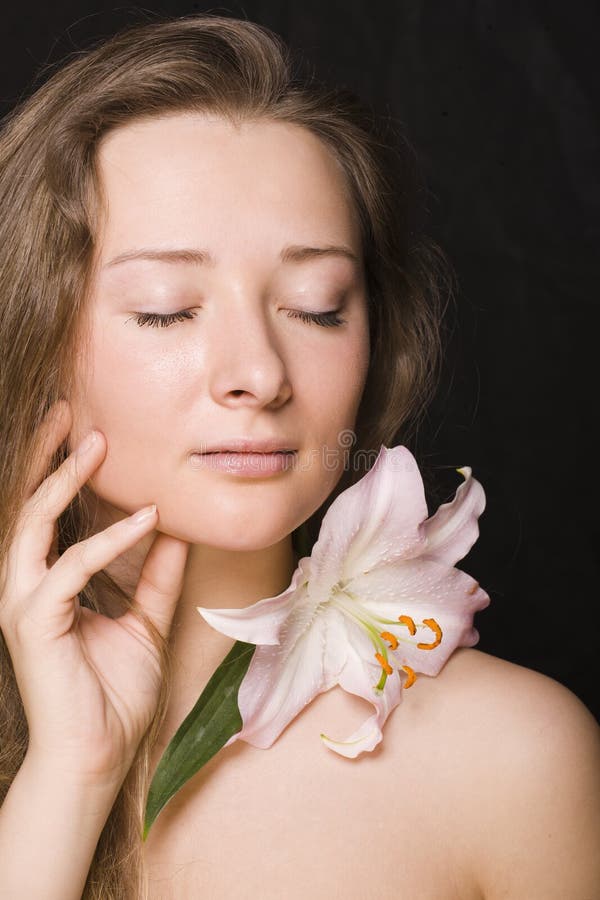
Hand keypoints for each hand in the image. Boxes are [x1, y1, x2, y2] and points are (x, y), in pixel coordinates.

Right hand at [0, 400, 189, 786]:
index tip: (85, 431)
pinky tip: (146, 520)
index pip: (46, 514)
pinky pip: (71, 567)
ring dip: (62, 480)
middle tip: (69, 411)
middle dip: (45, 456)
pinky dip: (109, 540)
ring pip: (34, 523)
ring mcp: (23, 602)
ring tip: (94, 444)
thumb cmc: (113, 693)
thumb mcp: (145, 620)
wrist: (99, 754)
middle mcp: (25, 585)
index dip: (59, 470)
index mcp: (46, 583)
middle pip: (27, 505)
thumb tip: (177, 531)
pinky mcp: (36, 620)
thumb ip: (157, 575)